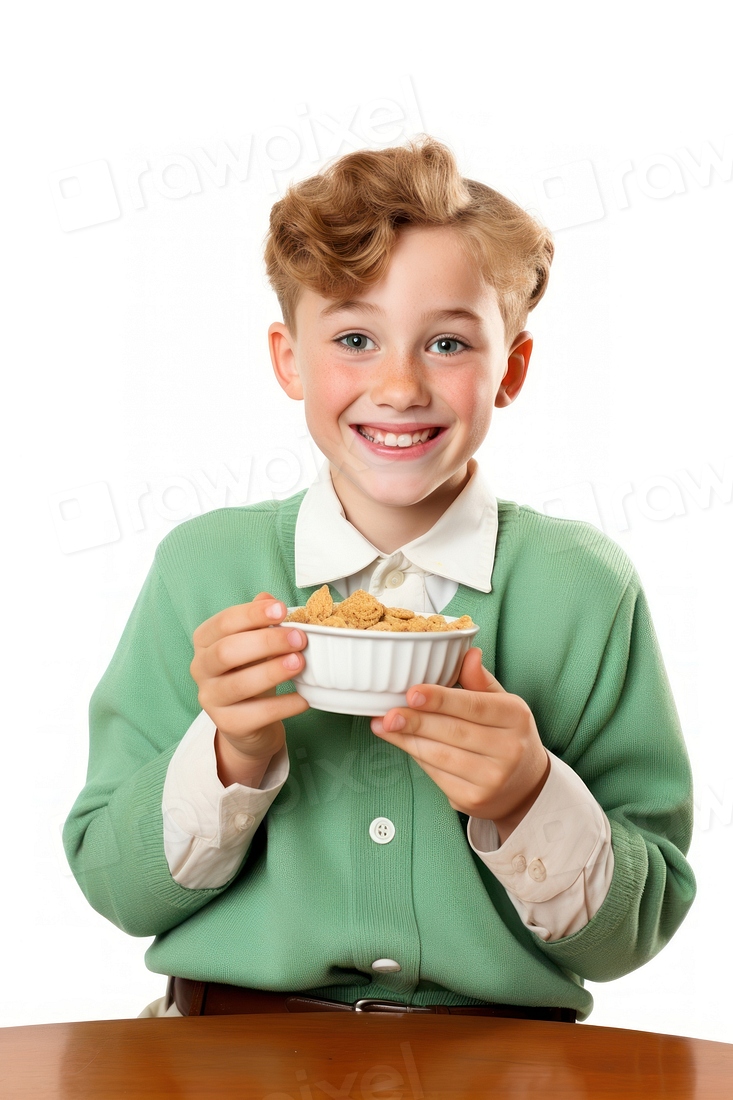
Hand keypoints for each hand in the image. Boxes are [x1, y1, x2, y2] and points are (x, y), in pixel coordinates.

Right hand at [190, 592, 308, 785]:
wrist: (249, 723)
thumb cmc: (251, 672)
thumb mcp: (255, 643)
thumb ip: (260, 621)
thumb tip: (269, 598)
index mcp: (205, 641)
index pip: (224, 622)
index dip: (252, 614)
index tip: (283, 610)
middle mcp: (200, 669)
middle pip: (226, 651)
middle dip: (265, 642)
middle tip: (299, 639)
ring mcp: (211, 699)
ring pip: (238, 684)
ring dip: (272, 672)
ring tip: (300, 663)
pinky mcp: (227, 725)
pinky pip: (257, 714)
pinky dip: (283, 705)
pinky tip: (304, 698)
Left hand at [370, 647, 549, 842]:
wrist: (524, 787)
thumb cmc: (507, 736)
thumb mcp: (503, 704)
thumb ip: (480, 681)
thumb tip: (468, 653)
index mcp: (515, 717)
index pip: (474, 706)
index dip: (440, 700)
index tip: (412, 693)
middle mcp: (509, 749)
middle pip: (453, 732)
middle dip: (416, 721)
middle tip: (389, 713)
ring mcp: (492, 778)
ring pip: (440, 755)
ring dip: (407, 739)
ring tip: (385, 725)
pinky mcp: (473, 799)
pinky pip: (436, 774)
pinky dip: (416, 756)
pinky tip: (402, 742)